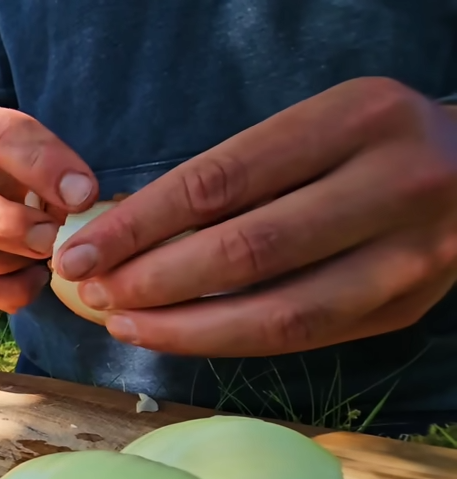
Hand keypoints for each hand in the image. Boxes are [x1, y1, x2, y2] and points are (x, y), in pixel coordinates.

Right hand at [0, 107, 98, 312]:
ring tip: (43, 261)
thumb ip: (62, 173)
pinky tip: (30, 281)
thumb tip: (79, 202)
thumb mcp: (41, 154)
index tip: (84, 194)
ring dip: (6, 265)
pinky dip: (1, 293)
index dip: (43, 166)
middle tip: (52, 240)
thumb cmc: (18, 168)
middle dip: (8, 226)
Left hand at [54, 76, 456, 356]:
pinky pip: (304, 339)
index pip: (220, 181)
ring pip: (279, 312)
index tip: (82, 249)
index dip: (140, 224)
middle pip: (246, 251)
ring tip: (126, 325)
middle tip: (94, 293)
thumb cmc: (368, 144)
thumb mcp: (313, 127)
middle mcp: (392, 185)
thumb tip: (123, 231)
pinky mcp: (407, 308)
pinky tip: (180, 337)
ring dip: (186, 328)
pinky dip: (231, 342)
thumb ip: (237, 175)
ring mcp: (410, 255)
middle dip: (153, 280)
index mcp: (355, 121)